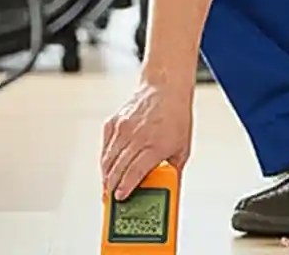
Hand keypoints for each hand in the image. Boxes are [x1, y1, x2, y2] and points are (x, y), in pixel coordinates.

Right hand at [101, 79, 192, 199]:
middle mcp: (137, 137)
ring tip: (108, 187)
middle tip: (111, 199)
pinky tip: (109, 168)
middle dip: (112, 187)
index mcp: (155, 145)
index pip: (134, 172)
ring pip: (107, 160)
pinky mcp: (113, 123)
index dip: (124, 188)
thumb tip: (170, 190)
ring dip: (106, 176)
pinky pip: (105, 148)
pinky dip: (105, 160)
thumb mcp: (182, 147)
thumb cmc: (176, 117)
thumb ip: (174, 170)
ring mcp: (123, 129)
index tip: (120, 198)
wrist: (166, 89)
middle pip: (116, 169)